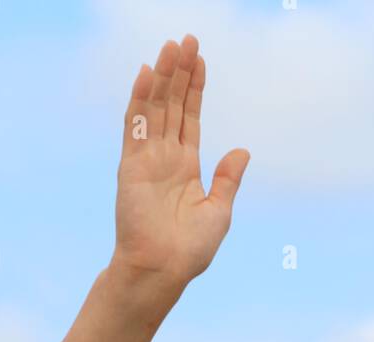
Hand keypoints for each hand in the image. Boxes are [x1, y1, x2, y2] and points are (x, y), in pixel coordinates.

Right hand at [110, 34, 249, 290]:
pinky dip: (139, 100)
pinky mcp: (131, 166)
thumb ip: (227, 179)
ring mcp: (146, 160)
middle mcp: (164, 158)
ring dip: (161, 77)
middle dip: (179, 72)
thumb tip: (242, 150)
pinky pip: (135, 126)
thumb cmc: (189, 251)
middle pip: (172, 105)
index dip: (194, 88)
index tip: (199, 59)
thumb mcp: (218, 212)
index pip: (189, 117)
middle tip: (187, 39)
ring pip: (154, 108)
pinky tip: (145, 74)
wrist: (161, 270)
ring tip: (171, 46)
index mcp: (186, 167)